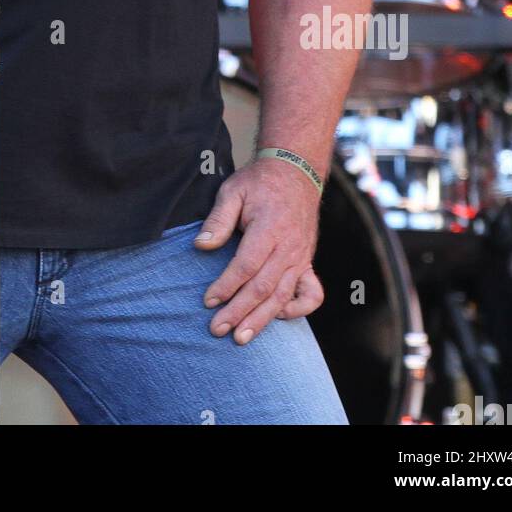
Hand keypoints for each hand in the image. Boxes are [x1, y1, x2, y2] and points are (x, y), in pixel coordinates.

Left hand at [194, 157, 323, 343]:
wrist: (295, 173)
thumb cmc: (259, 183)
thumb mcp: (233, 190)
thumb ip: (218, 219)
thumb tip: (201, 245)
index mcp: (270, 228)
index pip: (247, 265)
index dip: (227, 285)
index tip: (208, 300)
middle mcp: (289, 247)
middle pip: (263, 287)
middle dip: (239, 311)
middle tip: (217, 329)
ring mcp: (301, 257)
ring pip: (282, 296)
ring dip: (261, 319)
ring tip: (240, 337)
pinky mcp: (307, 263)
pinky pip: (311, 294)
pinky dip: (298, 310)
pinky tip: (278, 317)